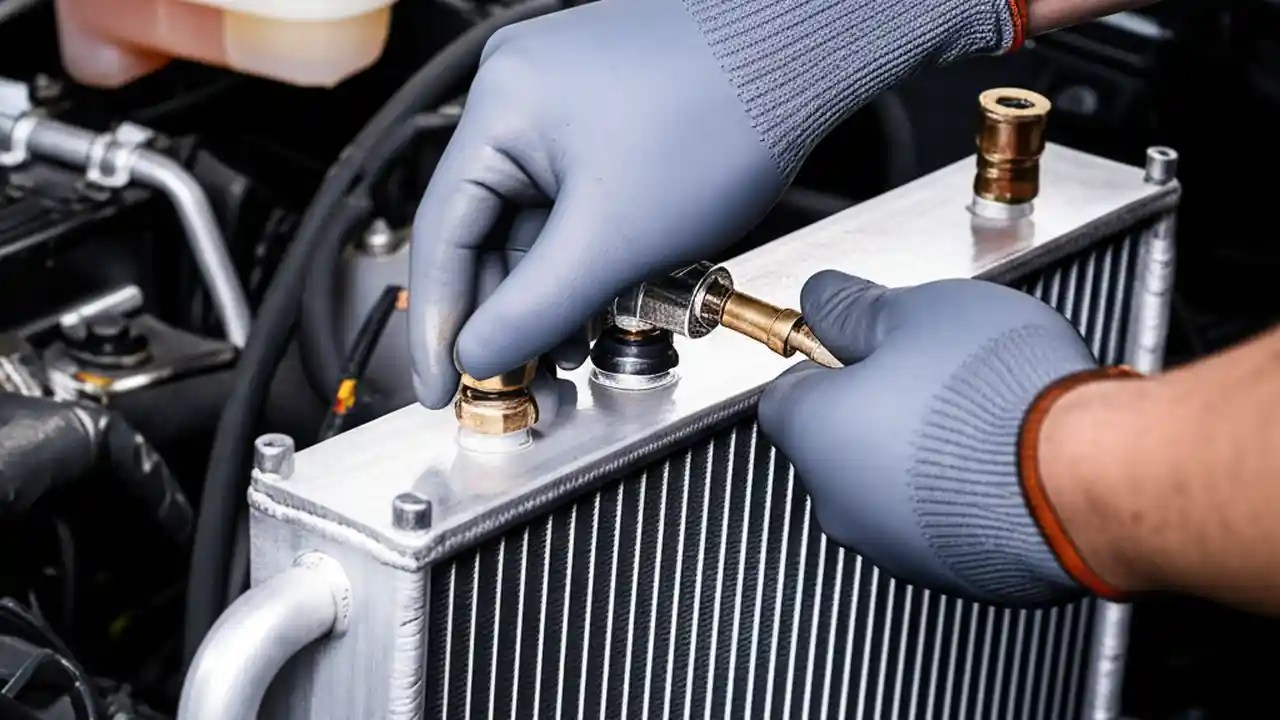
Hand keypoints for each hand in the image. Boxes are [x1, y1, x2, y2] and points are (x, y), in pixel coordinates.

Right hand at [409, 0, 784, 407]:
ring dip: (545, 294)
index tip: (438, 385)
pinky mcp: (601, 116)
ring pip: (531, 223)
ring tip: (563, 353)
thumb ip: (534, 308)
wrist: (800, 59)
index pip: (439, 236)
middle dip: (503, 315)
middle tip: (510, 380)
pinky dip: (577, 258)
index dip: (435, 324)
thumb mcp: (614, 239)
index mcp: (500, 108)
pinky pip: (568, 202)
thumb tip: (479, 353)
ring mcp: (560, 103)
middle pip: (483, 233)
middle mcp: (518, 95)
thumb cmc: (723, 112)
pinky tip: (593, 305)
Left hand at [758, 271, 1099, 604]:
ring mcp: (891, 546)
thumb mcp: (914, 312)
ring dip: (915, 452)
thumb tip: (821, 299)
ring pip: (885, 486)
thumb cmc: (996, 394)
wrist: (1084, 476)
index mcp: (815, 434)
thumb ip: (852, 309)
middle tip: (929, 371)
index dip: (824, 362)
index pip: (785, 396)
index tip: (860, 344)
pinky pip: (933, 521)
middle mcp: (838, 501)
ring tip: (976, 415)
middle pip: (835, 443)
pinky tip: (997, 460)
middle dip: (874, 407)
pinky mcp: (946, 572)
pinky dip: (954, 492)